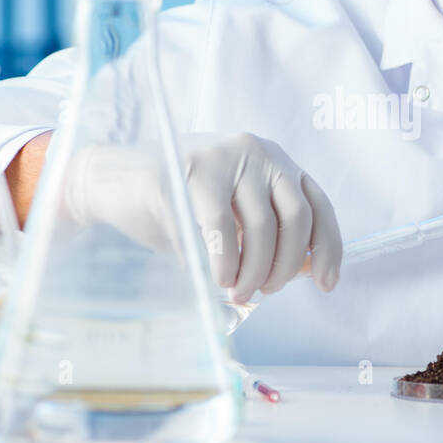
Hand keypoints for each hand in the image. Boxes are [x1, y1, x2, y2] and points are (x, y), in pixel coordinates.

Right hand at [64, 132, 342, 301]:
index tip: (327, 284)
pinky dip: (224, 264)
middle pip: (295, 217)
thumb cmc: (176, 207)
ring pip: (261, 227)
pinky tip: (218, 280)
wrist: (115, 182)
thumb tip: (302, 274)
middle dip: (286, 265)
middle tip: (265, 290)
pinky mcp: (191, 171)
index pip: (318, 205)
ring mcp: (225, 157)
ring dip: (254, 271)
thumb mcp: (231, 218)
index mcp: (275, 161)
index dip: (327, 247)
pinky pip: (221, 230)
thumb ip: (266, 236)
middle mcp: (257, 151)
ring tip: (237, 291)